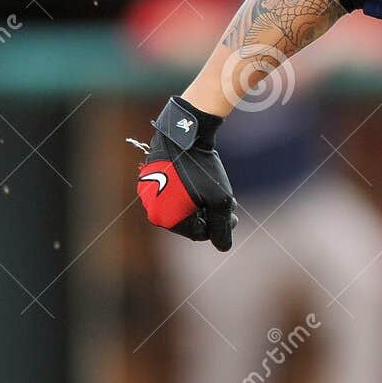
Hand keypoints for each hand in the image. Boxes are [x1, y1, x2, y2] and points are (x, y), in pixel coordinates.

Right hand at [130, 97, 236, 251]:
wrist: (184, 134)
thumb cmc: (202, 170)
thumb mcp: (220, 201)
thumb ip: (222, 227)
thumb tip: (224, 248)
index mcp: (164, 219)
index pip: (198, 233)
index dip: (220, 227)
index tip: (233, 214)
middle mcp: (151, 209)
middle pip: (189, 220)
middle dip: (211, 214)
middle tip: (230, 202)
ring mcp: (148, 193)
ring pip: (181, 206)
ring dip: (202, 203)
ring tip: (218, 191)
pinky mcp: (150, 178)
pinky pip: (172, 192)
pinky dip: (189, 191)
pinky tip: (203, 182)